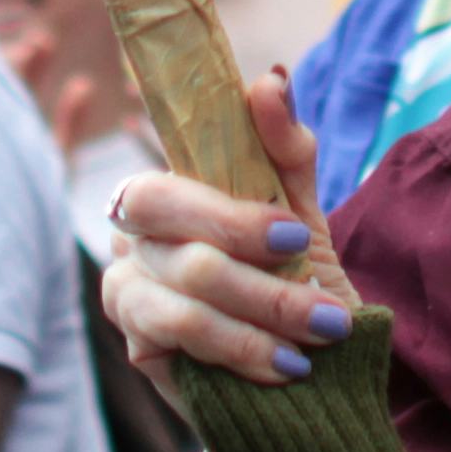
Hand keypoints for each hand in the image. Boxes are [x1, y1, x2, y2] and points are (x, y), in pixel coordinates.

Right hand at [99, 69, 351, 396]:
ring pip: (185, 285)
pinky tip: (289, 365)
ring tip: (323, 328)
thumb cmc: (290, 280)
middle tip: (309, 271)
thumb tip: (271, 78)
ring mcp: (126, 289)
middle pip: (160, 215)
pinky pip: (186, 336)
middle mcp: (132, 233)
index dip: (223, 198)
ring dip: (266, 308)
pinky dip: (247, 349)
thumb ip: (285, 150)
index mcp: (166, 189)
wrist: (304, 373)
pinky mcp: (140, 345)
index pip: (163, 168)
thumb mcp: (299, 212)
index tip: (291, 230)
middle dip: (245, 246)